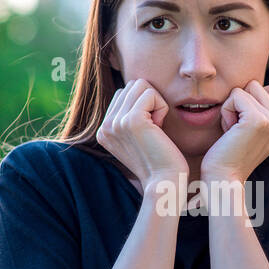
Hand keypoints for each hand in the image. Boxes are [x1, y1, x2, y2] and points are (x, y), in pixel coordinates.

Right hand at [95, 79, 188, 197]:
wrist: (164, 182)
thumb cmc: (159, 160)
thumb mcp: (137, 138)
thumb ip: (129, 117)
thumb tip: (137, 87)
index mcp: (103, 130)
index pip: (124, 93)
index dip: (143, 106)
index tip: (148, 132)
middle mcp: (105, 126)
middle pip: (131, 85)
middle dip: (149, 101)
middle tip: (154, 129)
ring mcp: (116, 122)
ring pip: (140, 85)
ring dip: (156, 103)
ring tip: (156, 128)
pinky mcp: (132, 120)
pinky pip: (151, 93)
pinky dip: (162, 107)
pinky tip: (160, 129)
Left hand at [199, 80, 268, 182]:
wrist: (223, 178)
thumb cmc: (229, 153)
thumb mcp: (251, 129)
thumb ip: (260, 108)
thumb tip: (254, 84)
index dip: (253, 99)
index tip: (245, 125)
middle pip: (257, 85)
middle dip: (240, 102)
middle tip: (236, 130)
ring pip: (246, 88)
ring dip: (232, 106)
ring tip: (233, 131)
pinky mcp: (257, 120)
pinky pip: (236, 95)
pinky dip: (226, 110)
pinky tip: (228, 131)